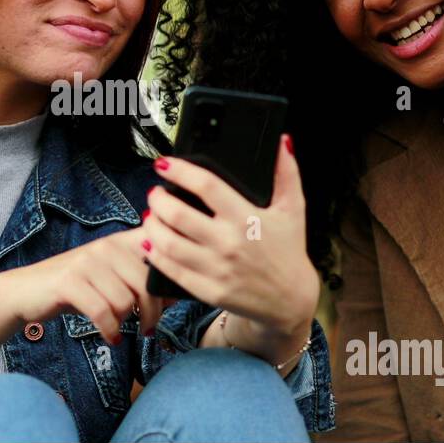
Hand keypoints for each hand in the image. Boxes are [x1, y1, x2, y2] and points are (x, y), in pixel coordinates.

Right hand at [3, 226, 175, 344]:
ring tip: (118, 328)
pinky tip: (109, 336)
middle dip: (152, 313)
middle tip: (148, 329)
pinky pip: (103, 312)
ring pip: (126, 302)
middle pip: (147, 284)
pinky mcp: (70, 281)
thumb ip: (142, 282)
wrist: (26, 291)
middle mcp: (106, 246)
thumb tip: (176, 295)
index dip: (175, 270)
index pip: (160, 246)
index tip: (174, 297)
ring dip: (125, 322)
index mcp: (121, 241)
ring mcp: (87, 262)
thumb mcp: (111, 279)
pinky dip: (109, 330)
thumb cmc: (76, 288)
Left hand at [141, 134, 318, 335]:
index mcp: (247, 217)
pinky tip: (150, 242)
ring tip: (150, 215)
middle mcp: (229, 243)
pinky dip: (154, 254)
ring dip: (151, 224)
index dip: (180, 171)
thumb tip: (282, 142)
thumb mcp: (293, 209)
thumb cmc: (288, 250)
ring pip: (168, 242)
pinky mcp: (208, 290)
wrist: (290, 300)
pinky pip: (171, 269)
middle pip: (178, 214)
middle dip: (158, 198)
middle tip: (155, 192)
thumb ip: (287, 173)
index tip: (164, 164)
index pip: (206, 186)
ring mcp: (217, 268)